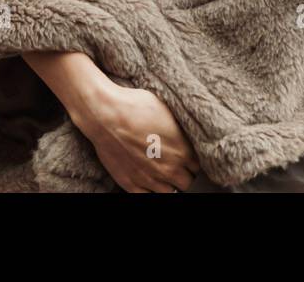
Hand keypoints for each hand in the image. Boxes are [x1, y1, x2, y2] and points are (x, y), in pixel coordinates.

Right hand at [72, 79, 201, 192]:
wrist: (106, 116)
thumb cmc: (136, 107)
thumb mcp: (168, 112)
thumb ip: (179, 131)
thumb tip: (184, 136)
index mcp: (182, 151)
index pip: (197, 166)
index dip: (191, 160)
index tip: (185, 156)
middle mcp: (169, 169)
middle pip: (186, 182)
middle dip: (182, 173)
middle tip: (174, 164)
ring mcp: (149, 180)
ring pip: (169, 192)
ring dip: (167, 184)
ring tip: (161, 173)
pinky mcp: (130, 184)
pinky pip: (147, 197)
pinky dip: (149, 190)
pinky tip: (147, 180)